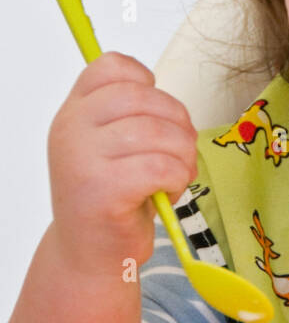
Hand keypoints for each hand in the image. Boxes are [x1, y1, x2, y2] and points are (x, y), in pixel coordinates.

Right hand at [47, 51, 200, 277]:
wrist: (91, 255)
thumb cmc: (114, 197)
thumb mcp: (111, 146)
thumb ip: (129, 115)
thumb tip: (167, 99)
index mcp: (73, 112)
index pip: (110, 67)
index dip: (145, 82)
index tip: (155, 112)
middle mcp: (71, 130)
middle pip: (142, 98)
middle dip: (178, 122)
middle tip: (182, 150)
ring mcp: (81, 160)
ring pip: (157, 132)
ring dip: (183, 154)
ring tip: (178, 174)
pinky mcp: (102, 191)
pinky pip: (160, 166)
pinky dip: (177, 178)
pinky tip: (169, 192)